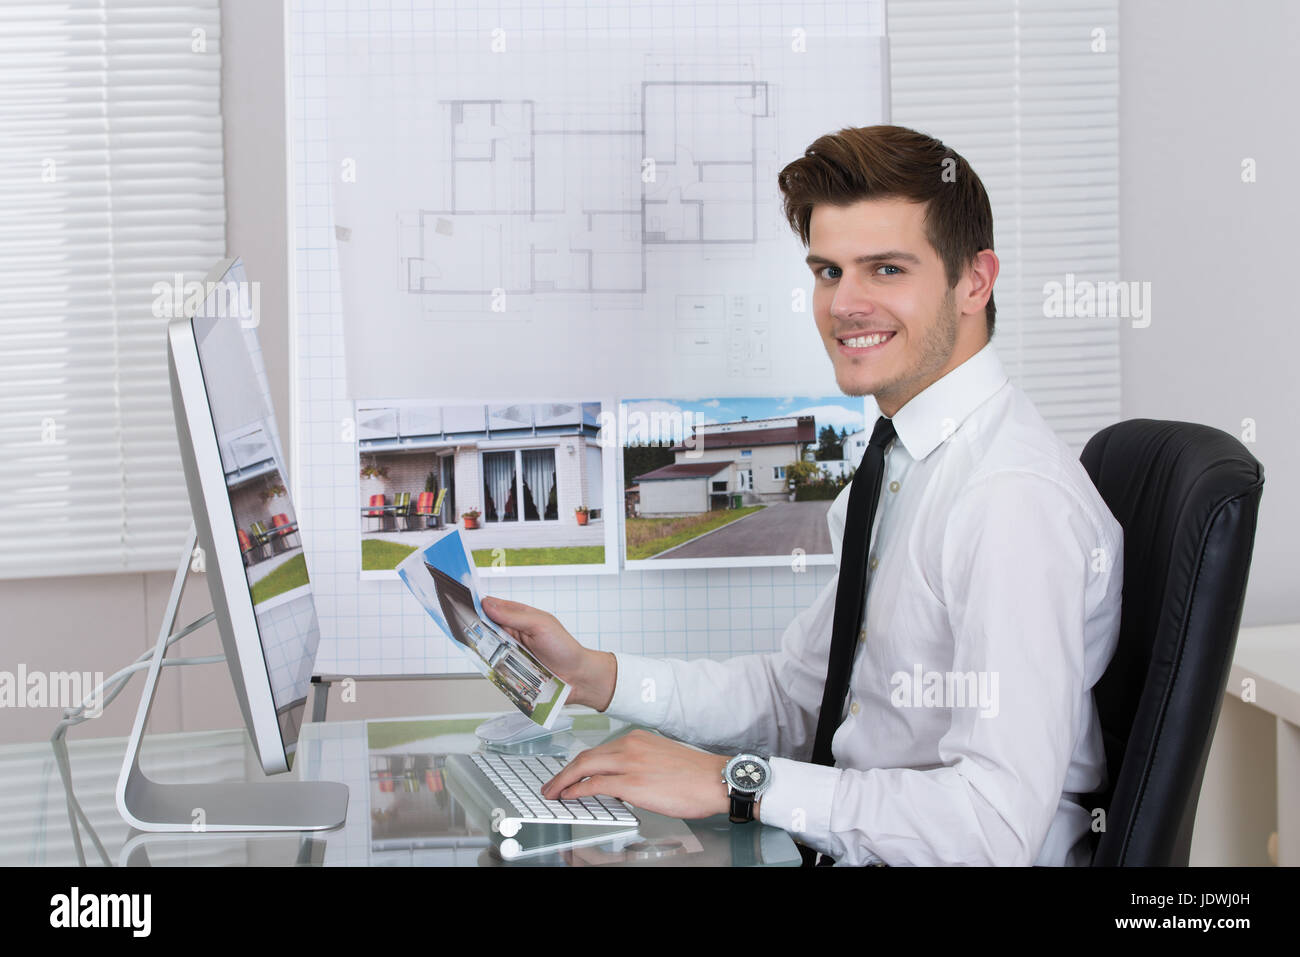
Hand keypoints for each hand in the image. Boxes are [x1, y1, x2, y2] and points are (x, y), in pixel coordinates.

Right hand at [481, 596, 616, 710]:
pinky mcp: (510, 669)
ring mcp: (510, 652)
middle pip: (485, 628)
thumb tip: (488, 605)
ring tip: (480, 648)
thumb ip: (514, 615)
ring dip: (483, 649)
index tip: (463, 606)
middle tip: (469, 630)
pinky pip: (493, 666)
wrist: (577, 677)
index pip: (492, 606)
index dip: (478, 605)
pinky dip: (490, 666)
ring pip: (487, 648)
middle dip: (476, 629)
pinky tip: (489, 664)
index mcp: (520, 616)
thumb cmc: (564, 648)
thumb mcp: (540, 625)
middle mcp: (513, 633)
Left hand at [541, 729, 730, 819]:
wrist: (716, 780)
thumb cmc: (695, 775)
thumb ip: (640, 763)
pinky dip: (577, 791)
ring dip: (564, 782)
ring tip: (554, 793)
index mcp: (638, 739)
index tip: (569, 774)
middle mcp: (630, 745)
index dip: (579, 764)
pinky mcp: (632, 783)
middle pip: (585, 756)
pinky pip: (595, 785)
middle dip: (563, 773)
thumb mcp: (662, 758)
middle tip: (551, 785)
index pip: (599, 750)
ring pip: (585, 767)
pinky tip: (569, 797)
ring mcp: (630, 763)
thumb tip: (622, 781)